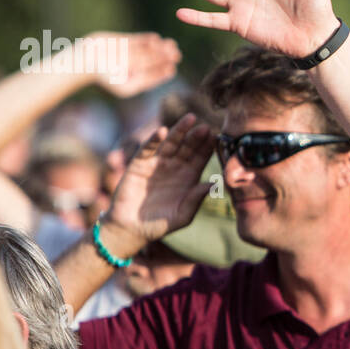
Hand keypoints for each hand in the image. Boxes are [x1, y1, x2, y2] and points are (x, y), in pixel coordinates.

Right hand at [58, 31, 180, 95]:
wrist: (83, 61)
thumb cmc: (103, 77)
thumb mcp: (125, 84)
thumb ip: (144, 81)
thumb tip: (163, 76)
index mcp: (134, 78)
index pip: (152, 76)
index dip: (163, 72)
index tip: (172, 69)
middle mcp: (133, 66)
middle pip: (153, 61)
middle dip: (165, 57)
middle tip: (177, 54)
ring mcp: (128, 53)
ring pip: (148, 50)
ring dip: (159, 47)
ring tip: (170, 45)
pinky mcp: (123, 41)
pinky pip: (138, 40)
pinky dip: (146, 39)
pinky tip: (156, 38)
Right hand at [99, 113, 213, 253]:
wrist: (131, 229)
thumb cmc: (160, 224)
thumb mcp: (183, 214)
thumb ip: (196, 199)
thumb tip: (214, 184)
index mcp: (188, 177)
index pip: (200, 159)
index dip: (208, 148)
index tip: (217, 138)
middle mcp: (174, 167)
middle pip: (188, 147)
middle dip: (196, 137)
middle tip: (205, 128)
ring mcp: (157, 164)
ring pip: (170, 143)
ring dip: (179, 131)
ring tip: (189, 119)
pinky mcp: (139, 164)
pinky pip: (147, 149)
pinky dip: (154, 140)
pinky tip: (162, 131)